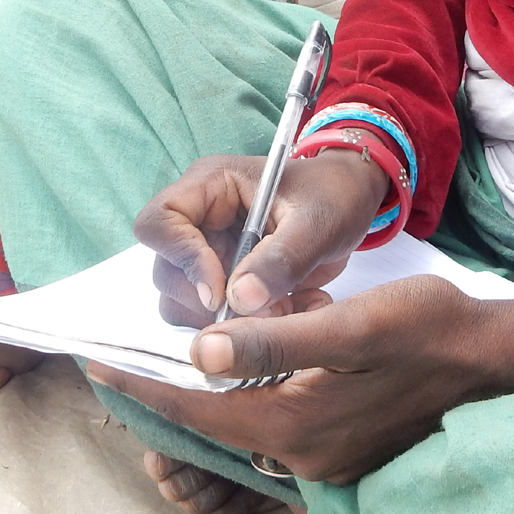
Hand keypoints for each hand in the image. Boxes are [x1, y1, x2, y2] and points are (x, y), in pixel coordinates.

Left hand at [89, 275, 513, 483]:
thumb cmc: (426, 327)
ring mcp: (326, 451)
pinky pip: (281, 412)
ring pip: (247, 414)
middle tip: (124, 354)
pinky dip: (261, 382)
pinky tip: (263, 343)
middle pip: (216, 419)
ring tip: (187, 341)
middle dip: (172, 386)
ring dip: (221, 380)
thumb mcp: (349, 324)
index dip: (144, 385)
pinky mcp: (343, 438)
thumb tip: (199, 351)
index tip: (95, 365)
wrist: (495, 357)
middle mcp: (305, 451)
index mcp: (296, 426)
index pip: (198, 407)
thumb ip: (272, 339)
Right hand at [135, 150, 390, 324]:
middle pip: (167, 270)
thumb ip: (281, 259)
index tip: (220, 292)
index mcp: (210, 185)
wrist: (353, 202)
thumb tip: (237, 301)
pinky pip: (214, 317)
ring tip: (282, 312)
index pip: (159, 221)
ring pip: (184, 301)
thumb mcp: (318, 222)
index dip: (181, 259)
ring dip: (227, 321)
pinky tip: (286, 313)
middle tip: (261, 313)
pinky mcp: (224, 281)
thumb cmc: (334, 194)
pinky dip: (244, 328)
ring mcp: (209, 251)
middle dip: (208, 302)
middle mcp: (199, 219)